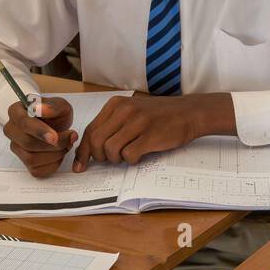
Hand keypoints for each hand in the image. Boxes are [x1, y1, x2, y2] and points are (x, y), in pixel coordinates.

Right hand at [4, 96, 76, 177]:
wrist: (58, 126)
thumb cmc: (56, 114)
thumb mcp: (60, 106)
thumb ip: (52, 106)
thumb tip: (38, 109)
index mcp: (15, 112)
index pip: (23, 123)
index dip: (39, 131)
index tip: (54, 137)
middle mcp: (11, 130)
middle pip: (27, 143)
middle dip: (53, 144)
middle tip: (70, 138)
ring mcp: (16, 147)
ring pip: (31, 159)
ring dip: (55, 154)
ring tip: (67, 144)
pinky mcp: (24, 162)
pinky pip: (37, 170)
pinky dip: (53, 164)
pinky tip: (60, 153)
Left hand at [74, 93, 235, 170]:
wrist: (189, 112)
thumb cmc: (159, 116)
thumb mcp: (132, 111)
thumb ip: (112, 124)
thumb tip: (91, 147)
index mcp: (116, 104)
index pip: (90, 130)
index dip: (83, 151)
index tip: (81, 166)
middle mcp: (124, 110)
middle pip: (97, 141)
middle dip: (99, 157)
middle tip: (110, 160)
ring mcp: (138, 122)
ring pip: (110, 149)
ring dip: (116, 159)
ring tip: (127, 156)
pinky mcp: (150, 135)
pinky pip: (129, 155)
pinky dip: (131, 161)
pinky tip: (139, 156)